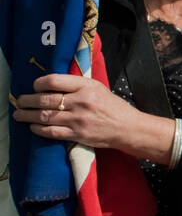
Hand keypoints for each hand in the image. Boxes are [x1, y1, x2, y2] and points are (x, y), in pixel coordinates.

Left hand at [13, 74, 143, 148]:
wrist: (129, 128)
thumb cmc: (113, 107)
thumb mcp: (98, 88)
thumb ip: (77, 85)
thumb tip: (52, 84)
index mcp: (86, 87)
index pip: (53, 81)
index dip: (38, 84)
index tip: (34, 87)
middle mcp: (81, 102)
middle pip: (45, 99)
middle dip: (27, 101)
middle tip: (19, 101)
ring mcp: (78, 119)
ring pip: (44, 116)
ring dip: (27, 116)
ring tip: (19, 115)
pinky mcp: (78, 134)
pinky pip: (51, 131)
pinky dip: (39, 129)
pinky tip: (33, 127)